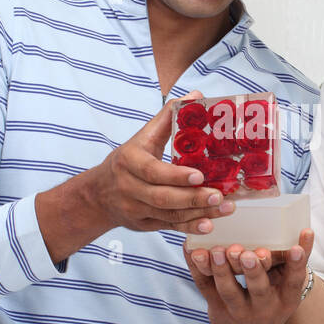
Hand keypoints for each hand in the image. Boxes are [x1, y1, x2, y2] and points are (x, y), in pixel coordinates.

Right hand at [85, 91, 234, 234]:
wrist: (98, 194)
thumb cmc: (127, 161)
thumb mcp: (142, 138)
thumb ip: (168, 117)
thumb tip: (195, 96)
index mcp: (129, 161)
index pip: (152, 171)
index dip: (176, 176)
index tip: (199, 175)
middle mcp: (129, 187)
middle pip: (163, 197)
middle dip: (193, 198)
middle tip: (219, 195)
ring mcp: (135, 209)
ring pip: (169, 214)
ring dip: (198, 213)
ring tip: (224, 207)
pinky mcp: (143, 224)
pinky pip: (169, 226)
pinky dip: (189, 226)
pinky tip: (209, 224)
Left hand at [182, 229, 314, 323]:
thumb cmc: (273, 307)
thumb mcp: (289, 291)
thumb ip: (295, 263)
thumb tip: (306, 230)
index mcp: (285, 299)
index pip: (295, 282)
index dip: (296, 265)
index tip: (295, 248)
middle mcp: (263, 307)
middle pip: (259, 289)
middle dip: (253, 271)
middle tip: (247, 254)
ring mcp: (237, 309)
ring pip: (227, 290)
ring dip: (221, 270)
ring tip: (217, 251)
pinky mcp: (215, 307)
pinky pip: (204, 286)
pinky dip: (196, 267)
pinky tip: (192, 248)